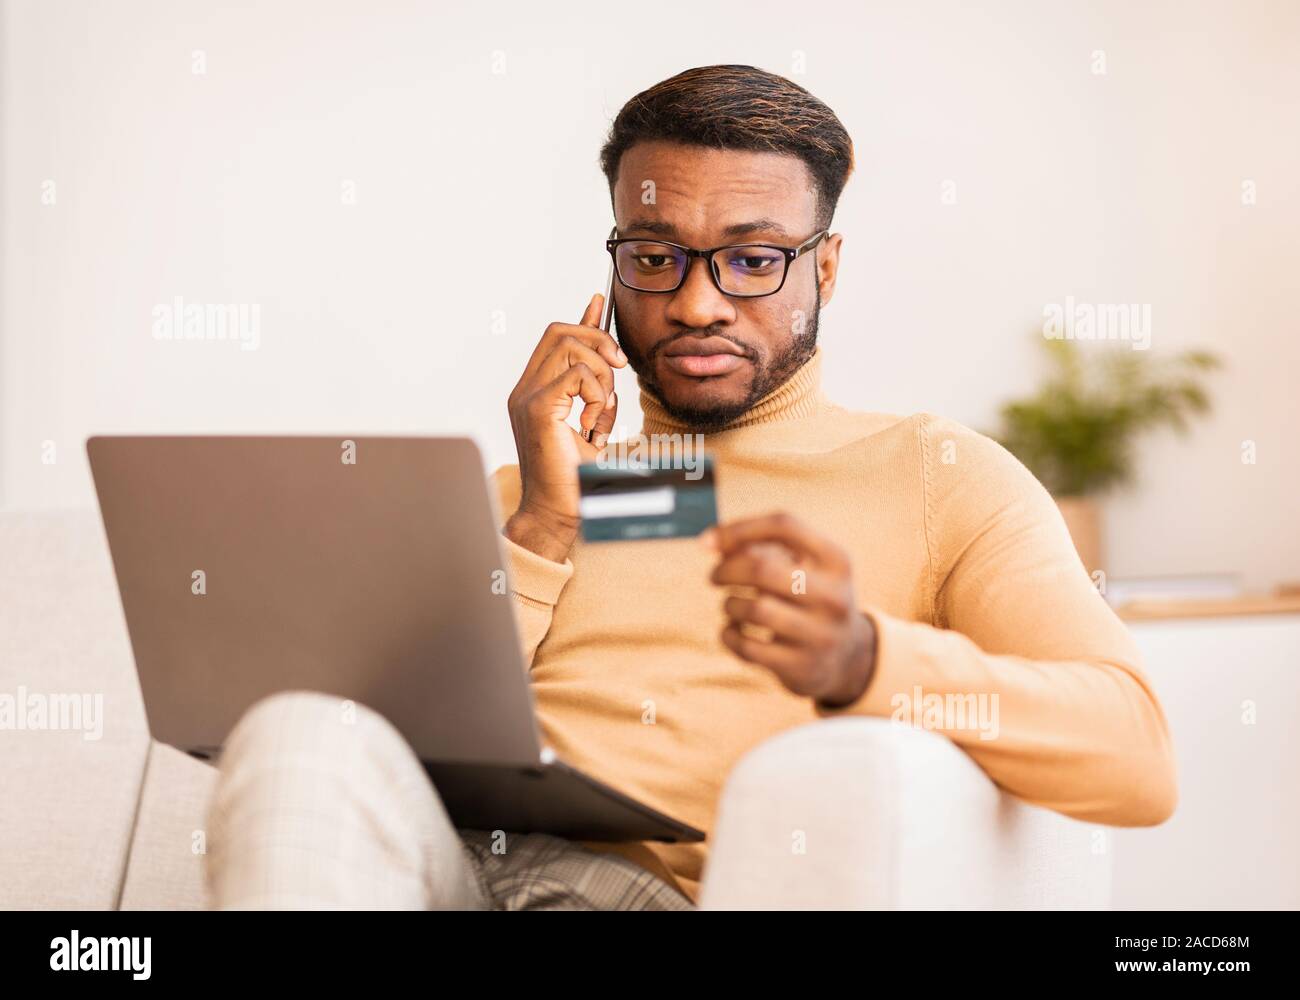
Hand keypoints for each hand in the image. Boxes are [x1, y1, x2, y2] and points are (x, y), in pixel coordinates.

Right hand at [505, 293, 625, 561]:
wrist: (559, 513)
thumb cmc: (577, 477)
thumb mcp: (595, 420)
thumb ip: (597, 388)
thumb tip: (612, 358)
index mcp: (534, 390)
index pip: (555, 336)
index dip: (583, 320)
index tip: (602, 303)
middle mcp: (525, 390)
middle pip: (560, 331)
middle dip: (598, 341)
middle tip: (618, 371)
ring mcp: (527, 399)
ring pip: (571, 349)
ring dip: (602, 376)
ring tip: (602, 413)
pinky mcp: (539, 411)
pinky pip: (577, 377)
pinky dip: (598, 397)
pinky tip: (594, 426)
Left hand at [702, 512, 876, 706]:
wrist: (848, 657)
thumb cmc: (809, 598)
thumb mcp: (803, 567)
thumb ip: (761, 547)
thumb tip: (710, 542)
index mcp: (836, 560)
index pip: (784, 526)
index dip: (739, 529)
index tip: (708, 541)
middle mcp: (834, 596)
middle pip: (762, 568)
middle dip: (726, 570)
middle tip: (715, 577)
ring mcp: (821, 634)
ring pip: (754, 609)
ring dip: (730, 604)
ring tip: (731, 605)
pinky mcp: (803, 667)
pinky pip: (748, 647)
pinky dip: (729, 635)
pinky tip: (733, 631)